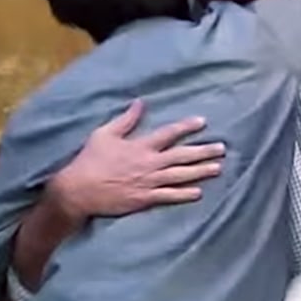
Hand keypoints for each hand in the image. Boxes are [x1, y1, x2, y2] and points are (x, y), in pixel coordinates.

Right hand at [48, 100, 224, 220]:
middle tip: (222, 148)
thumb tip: (140, 102)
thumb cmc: (90, 160)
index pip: (169, 133)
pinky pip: (169, 196)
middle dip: (204, 151)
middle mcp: (149, 163)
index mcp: (141, 146)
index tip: (202, 122)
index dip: (187, 127)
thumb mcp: (104, 134)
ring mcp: (149, 182)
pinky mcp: (145, 199)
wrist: (78, 190)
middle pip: (182, 155)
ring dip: (201, 171)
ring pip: (181, 176)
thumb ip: (126, 119)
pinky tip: (199, 192)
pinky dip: (185, 194)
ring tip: (218, 168)